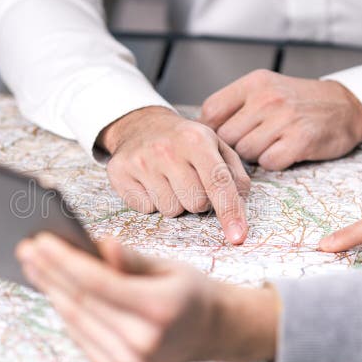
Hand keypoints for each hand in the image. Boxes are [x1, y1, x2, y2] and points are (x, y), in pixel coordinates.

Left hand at [16, 233, 277, 361]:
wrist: (211, 332)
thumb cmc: (188, 290)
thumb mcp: (167, 266)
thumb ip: (131, 258)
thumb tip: (99, 243)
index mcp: (160, 309)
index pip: (99, 283)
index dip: (64, 261)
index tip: (39, 241)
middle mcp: (145, 342)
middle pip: (81, 302)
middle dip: (49, 273)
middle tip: (25, 249)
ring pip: (76, 321)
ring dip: (51, 291)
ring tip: (33, 266)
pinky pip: (83, 338)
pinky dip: (66, 313)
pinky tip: (54, 290)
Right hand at [98, 106, 250, 243]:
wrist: (141, 125)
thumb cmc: (185, 142)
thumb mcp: (216, 147)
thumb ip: (234, 174)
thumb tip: (240, 202)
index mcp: (196, 139)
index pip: (218, 183)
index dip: (230, 212)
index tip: (238, 237)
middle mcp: (167, 149)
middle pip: (196, 203)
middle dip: (199, 201)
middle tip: (191, 182)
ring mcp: (141, 161)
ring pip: (171, 210)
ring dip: (176, 202)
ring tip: (170, 182)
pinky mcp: (120, 173)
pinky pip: (146, 209)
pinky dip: (153, 202)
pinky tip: (152, 183)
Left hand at [199, 70, 361, 169]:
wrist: (345, 106)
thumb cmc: (298, 102)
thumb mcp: (265, 89)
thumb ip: (234, 104)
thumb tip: (198, 130)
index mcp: (254, 83)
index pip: (211, 111)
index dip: (210, 130)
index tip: (218, 138)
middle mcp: (267, 98)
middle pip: (226, 137)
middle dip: (233, 147)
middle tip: (250, 144)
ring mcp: (284, 119)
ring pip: (245, 152)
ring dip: (254, 156)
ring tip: (270, 145)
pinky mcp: (300, 140)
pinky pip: (268, 163)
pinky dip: (273, 163)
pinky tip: (284, 151)